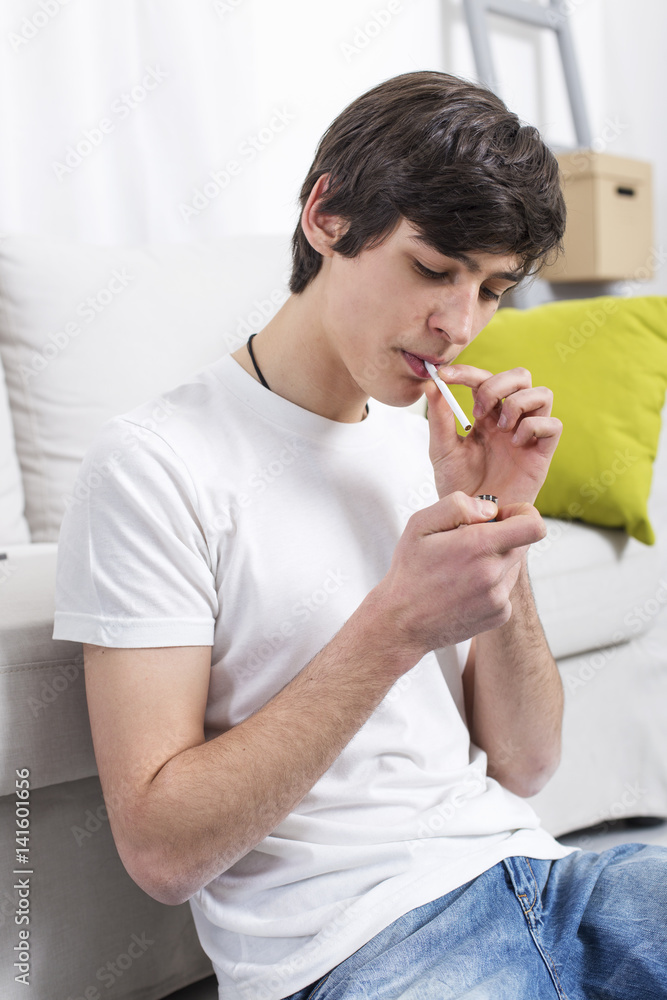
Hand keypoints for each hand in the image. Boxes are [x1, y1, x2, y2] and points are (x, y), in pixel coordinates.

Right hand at [372, 492, 545, 659]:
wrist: (401, 623)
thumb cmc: (408, 571)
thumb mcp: (420, 525)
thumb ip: (458, 505)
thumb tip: (490, 510)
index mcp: (478, 546)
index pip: (534, 526)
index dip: (525, 514)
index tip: (505, 515)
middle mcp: (494, 573)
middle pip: (522, 543)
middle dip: (502, 536)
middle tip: (468, 542)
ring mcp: (499, 598)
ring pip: (513, 565)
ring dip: (495, 560)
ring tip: (461, 569)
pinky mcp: (499, 615)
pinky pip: (506, 589)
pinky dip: (492, 584)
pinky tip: (464, 588)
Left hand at [424, 364, 561, 505]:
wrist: (472, 521)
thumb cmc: (458, 487)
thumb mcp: (442, 450)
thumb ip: (439, 418)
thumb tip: (431, 384)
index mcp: (485, 415)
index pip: (484, 378)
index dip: (467, 371)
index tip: (445, 375)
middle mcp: (509, 420)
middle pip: (521, 376)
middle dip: (498, 384)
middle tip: (479, 412)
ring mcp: (527, 435)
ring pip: (542, 394)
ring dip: (518, 404)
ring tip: (500, 429)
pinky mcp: (541, 454)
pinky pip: (553, 424)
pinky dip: (533, 427)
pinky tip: (515, 444)